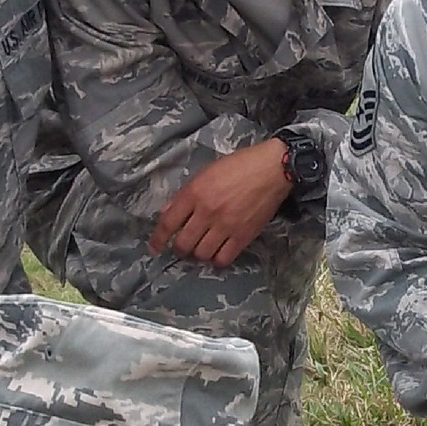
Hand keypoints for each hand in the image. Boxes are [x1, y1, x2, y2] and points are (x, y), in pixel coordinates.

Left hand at [149, 139, 290, 267]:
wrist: (273, 169)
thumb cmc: (239, 165)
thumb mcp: (205, 172)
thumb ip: (185, 194)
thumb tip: (168, 212)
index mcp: (195, 193)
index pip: (168, 222)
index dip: (157, 239)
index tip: (154, 248)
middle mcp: (207, 212)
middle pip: (183, 244)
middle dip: (179, 249)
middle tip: (182, 247)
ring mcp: (226, 226)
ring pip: (201, 254)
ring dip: (198, 254)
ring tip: (201, 248)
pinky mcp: (243, 236)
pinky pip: (223, 258)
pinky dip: (216, 260)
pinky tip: (217, 253)